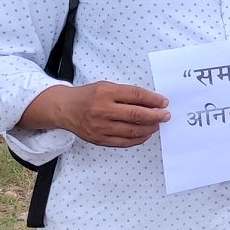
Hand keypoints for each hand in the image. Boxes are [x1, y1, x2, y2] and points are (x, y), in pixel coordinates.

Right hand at [47, 81, 170, 147]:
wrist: (64, 108)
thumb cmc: (88, 96)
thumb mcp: (106, 87)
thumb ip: (127, 94)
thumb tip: (152, 102)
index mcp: (105, 93)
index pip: (136, 95)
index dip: (153, 99)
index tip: (164, 102)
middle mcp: (102, 110)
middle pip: (136, 114)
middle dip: (155, 116)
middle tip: (166, 115)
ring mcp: (99, 126)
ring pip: (132, 130)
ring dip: (149, 128)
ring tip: (157, 125)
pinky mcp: (98, 139)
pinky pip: (123, 142)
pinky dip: (137, 139)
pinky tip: (145, 134)